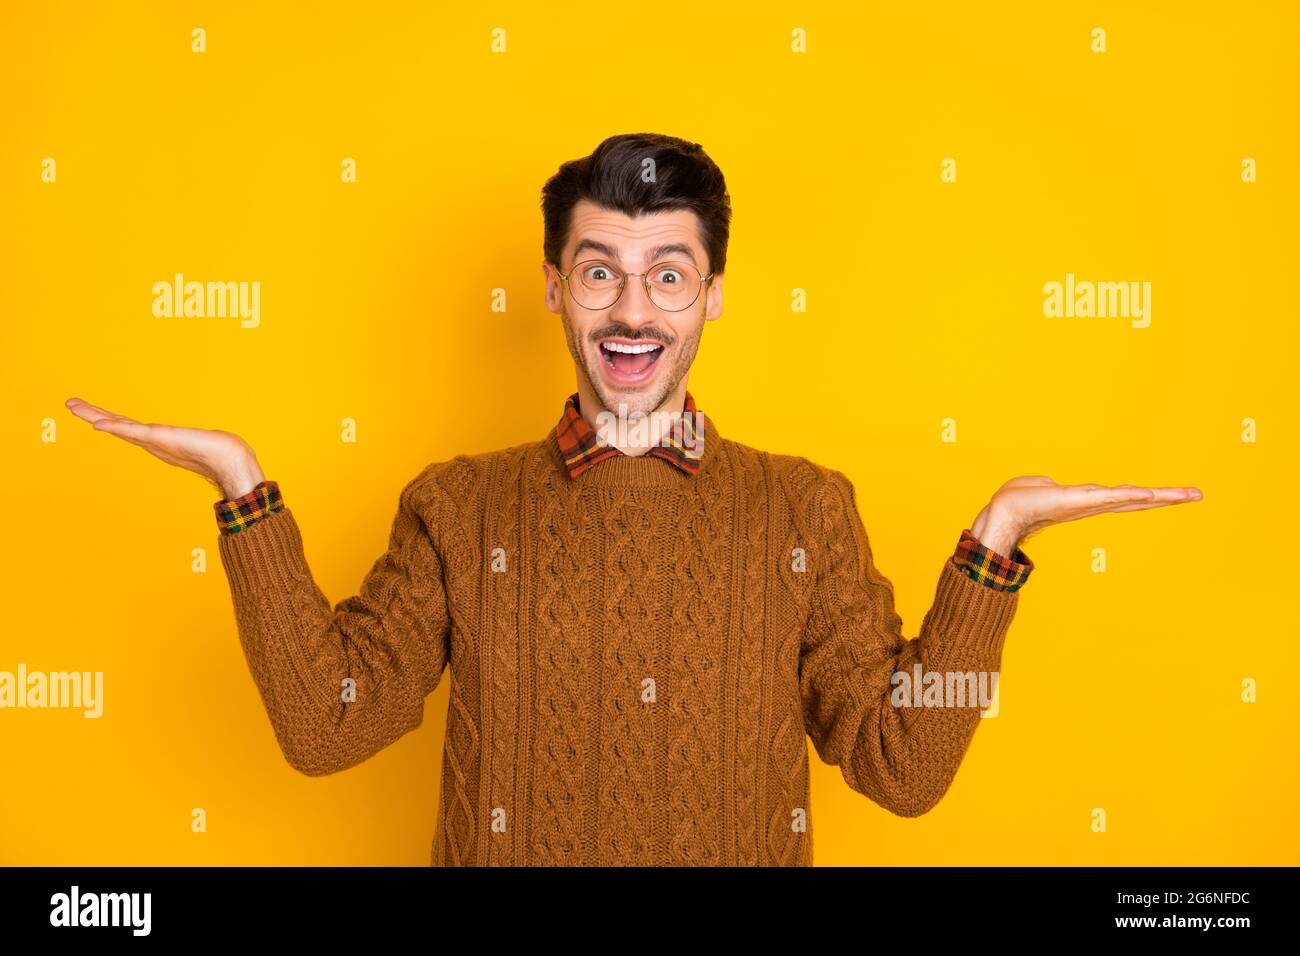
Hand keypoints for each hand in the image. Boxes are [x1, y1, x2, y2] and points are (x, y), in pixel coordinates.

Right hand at [65, 397, 264, 498]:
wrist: (229, 459)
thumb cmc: (219, 451)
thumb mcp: (201, 441)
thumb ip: (197, 441)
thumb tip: (211, 441)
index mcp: (158, 440)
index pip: (128, 427)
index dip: (109, 420)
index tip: (92, 413)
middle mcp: (151, 441)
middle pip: (116, 425)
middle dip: (92, 415)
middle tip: (70, 403)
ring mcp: (153, 441)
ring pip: (117, 426)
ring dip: (94, 416)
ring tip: (73, 406)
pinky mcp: (158, 439)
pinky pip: (131, 431)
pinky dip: (114, 427)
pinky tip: (98, 424)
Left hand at [970, 476, 1203, 556]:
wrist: (1004, 510)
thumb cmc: (1019, 499)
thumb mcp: (1041, 486)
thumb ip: (1052, 486)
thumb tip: (1050, 486)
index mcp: (1089, 501)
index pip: (1125, 497)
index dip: (1149, 496)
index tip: (1173, 494)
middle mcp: (1094, 504)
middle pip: (1137, 499)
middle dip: (1168, 498)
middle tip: (1197, 495)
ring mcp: (1089, 504)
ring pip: (1129, 498)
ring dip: (1159, 496)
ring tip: (1186, 494)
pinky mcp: (1079, 501)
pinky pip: (1109, 497)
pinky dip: (1130, 496)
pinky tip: (1150, 494)